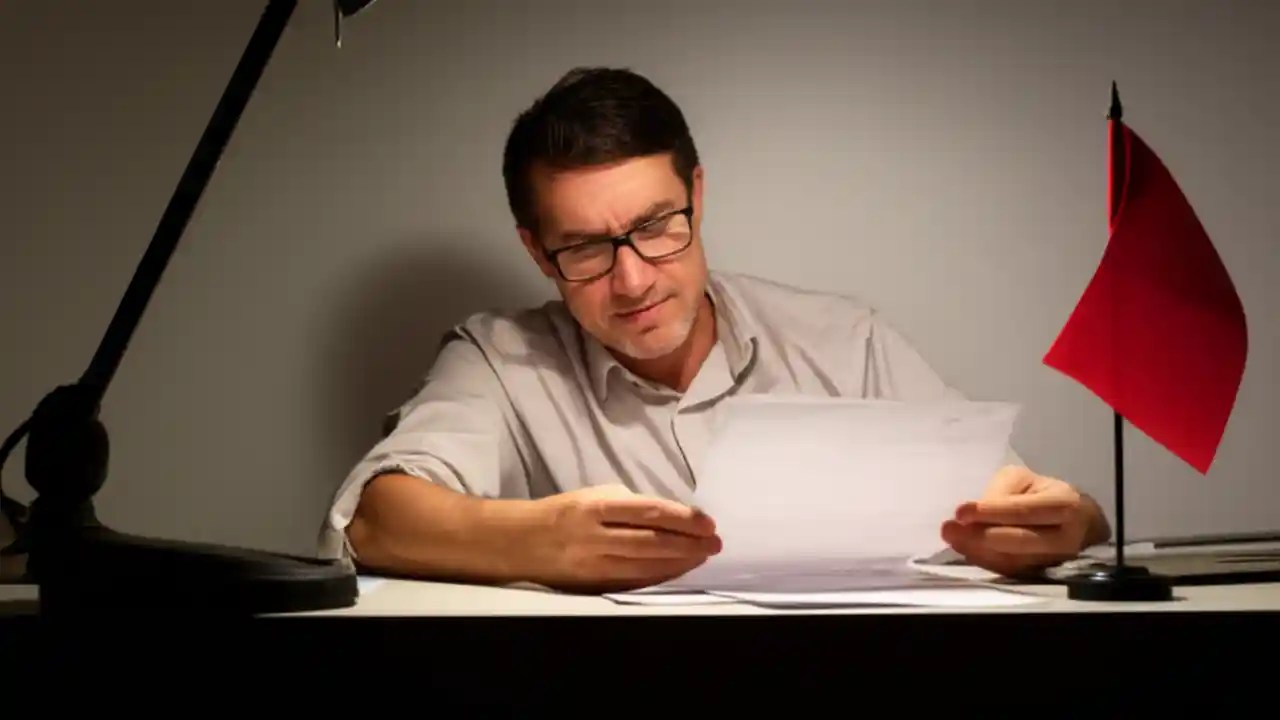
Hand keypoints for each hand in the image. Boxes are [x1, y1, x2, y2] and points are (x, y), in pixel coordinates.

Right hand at [531, 485, 720, 592]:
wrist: (522, 542)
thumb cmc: (563, 512)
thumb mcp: (593, 496)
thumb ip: (628, 505)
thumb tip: (669, 516)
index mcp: (594, 507)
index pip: (648, 512)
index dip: (682, 518)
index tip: (707, 522)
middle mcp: (594, 537)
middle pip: (651, 542)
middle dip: (688, 544)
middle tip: (715, 543)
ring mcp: (593, 565)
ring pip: (645, 566)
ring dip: (679, 563)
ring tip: (703, 557)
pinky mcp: (593, 586)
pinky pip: (633, 582)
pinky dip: (659, 577)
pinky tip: (678, 571)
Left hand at [941, 466, 1103, 578]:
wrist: (1072, 521)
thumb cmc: (1039, 493)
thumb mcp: (1022, 479)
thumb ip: (1001, 492)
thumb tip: (977, 515)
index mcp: (1065, 504)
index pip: (1025, 511)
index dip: (992, 513)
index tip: (960, 512)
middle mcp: (1066, 537)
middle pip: (1020, 542)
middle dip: (980, 537)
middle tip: (948, 529)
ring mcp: (1056, 561)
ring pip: (1013, 561)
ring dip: (978, 551)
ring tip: (952, 538)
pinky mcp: (1042, 575)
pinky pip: (1010, 572)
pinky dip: (985, 561)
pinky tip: (965, 549)